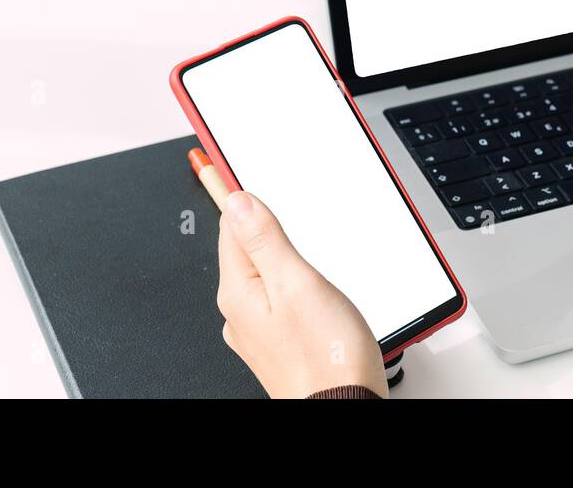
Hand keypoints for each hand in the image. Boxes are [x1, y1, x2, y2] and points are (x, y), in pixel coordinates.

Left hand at [217, 190, 387, 397]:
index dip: (240, 196)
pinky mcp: (280, 341)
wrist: (344, 407)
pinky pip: (276, 296)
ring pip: (263, 274)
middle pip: (244, 249)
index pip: (230, 227)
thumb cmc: (326, 355)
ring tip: (288, 227)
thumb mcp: (297, 283)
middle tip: (267, 192)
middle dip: (260, 223)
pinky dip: (288, 278)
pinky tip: (307, 277)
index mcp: (238, 292)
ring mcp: (259, 329)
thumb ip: (266, 240)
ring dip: (277, 251)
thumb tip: (238, 202)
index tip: (228, 166)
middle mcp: (240, 312)